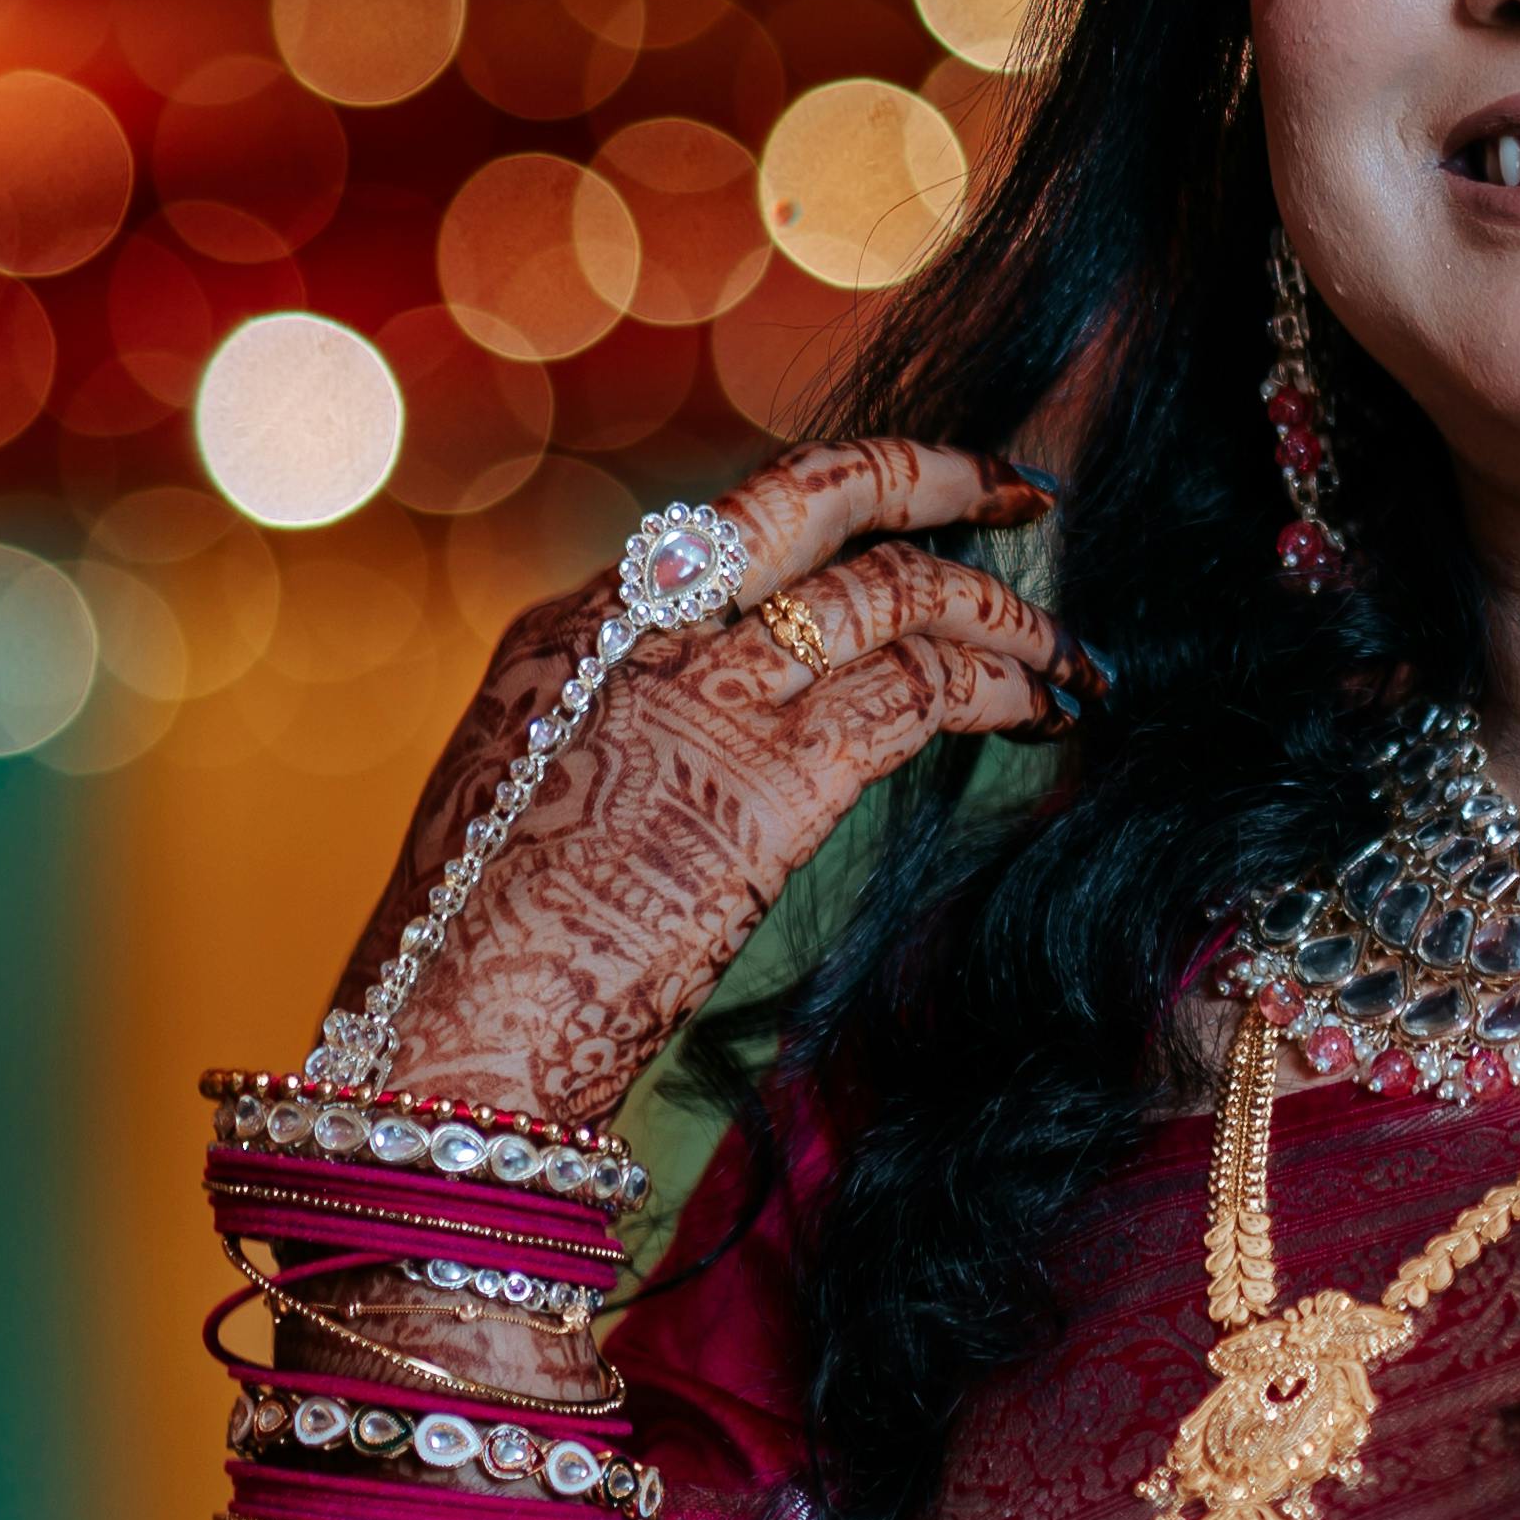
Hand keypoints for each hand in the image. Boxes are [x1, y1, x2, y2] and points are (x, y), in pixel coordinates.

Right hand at [330, 436, 1072, 1131]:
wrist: (442, 1047)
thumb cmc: (473, 969)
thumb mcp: (516, 812)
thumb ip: (604, 749)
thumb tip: (684, 761)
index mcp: (568, 633)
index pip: (733, 535)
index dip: (843, 519)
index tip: (911, 518)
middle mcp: (637, 631)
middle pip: (813, 495)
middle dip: (936, 473)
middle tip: (1028, 487)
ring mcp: (707, 694)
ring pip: (896, 591)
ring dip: (1008, 614)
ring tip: (1077, 656)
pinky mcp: (775, 779)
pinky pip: (921, 692)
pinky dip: (1002, 686)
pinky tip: (1047, 711)